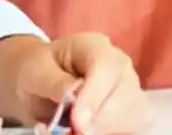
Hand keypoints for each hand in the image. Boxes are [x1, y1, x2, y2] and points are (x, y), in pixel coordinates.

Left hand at [12, 34, 151, 134]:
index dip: (94, 96)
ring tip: (80, 131)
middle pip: (126, 91)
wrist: (38, 81)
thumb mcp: (36, 72)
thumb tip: (73, 97)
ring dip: (109, 128)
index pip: (105, 66)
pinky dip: (116, 132)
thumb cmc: (37, 70)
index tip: (76, 122)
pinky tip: (94, 131)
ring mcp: (129, 87)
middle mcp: (118, 64)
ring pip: (136, 112)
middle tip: (77, 132)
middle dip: (102, 118)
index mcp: (94, 46)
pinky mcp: (131, 110)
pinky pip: (135, 125)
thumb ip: (55, 83)